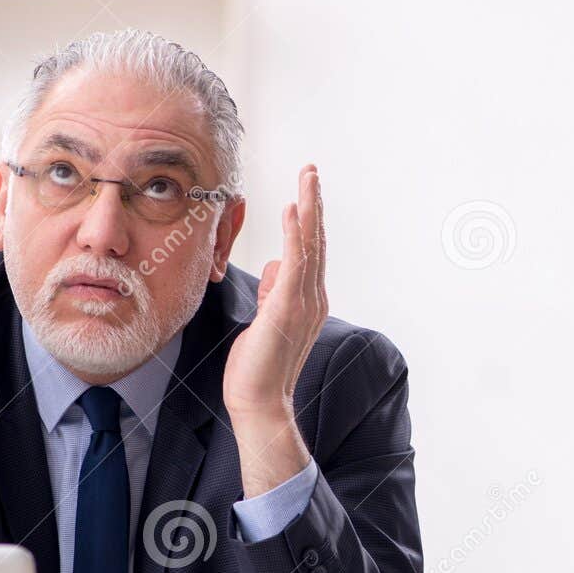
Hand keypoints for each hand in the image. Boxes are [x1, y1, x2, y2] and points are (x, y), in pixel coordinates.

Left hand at [223, 164, 326, 496]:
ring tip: (308, 178)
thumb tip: (276, 266)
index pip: (310, 251)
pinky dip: (296, 234)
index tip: (304, 190)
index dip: (309, 219)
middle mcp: (312, 298)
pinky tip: (293, 210)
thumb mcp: (264, 320)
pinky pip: (295, 264)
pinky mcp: (287, 309)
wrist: (259, 403)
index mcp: (306, 300)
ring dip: (309, 209)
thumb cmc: (257, 367)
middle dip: (314, 203)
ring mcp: (302, 304)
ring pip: (310, 246)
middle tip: (311, 170)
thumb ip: (273, 292)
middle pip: (316, 241)